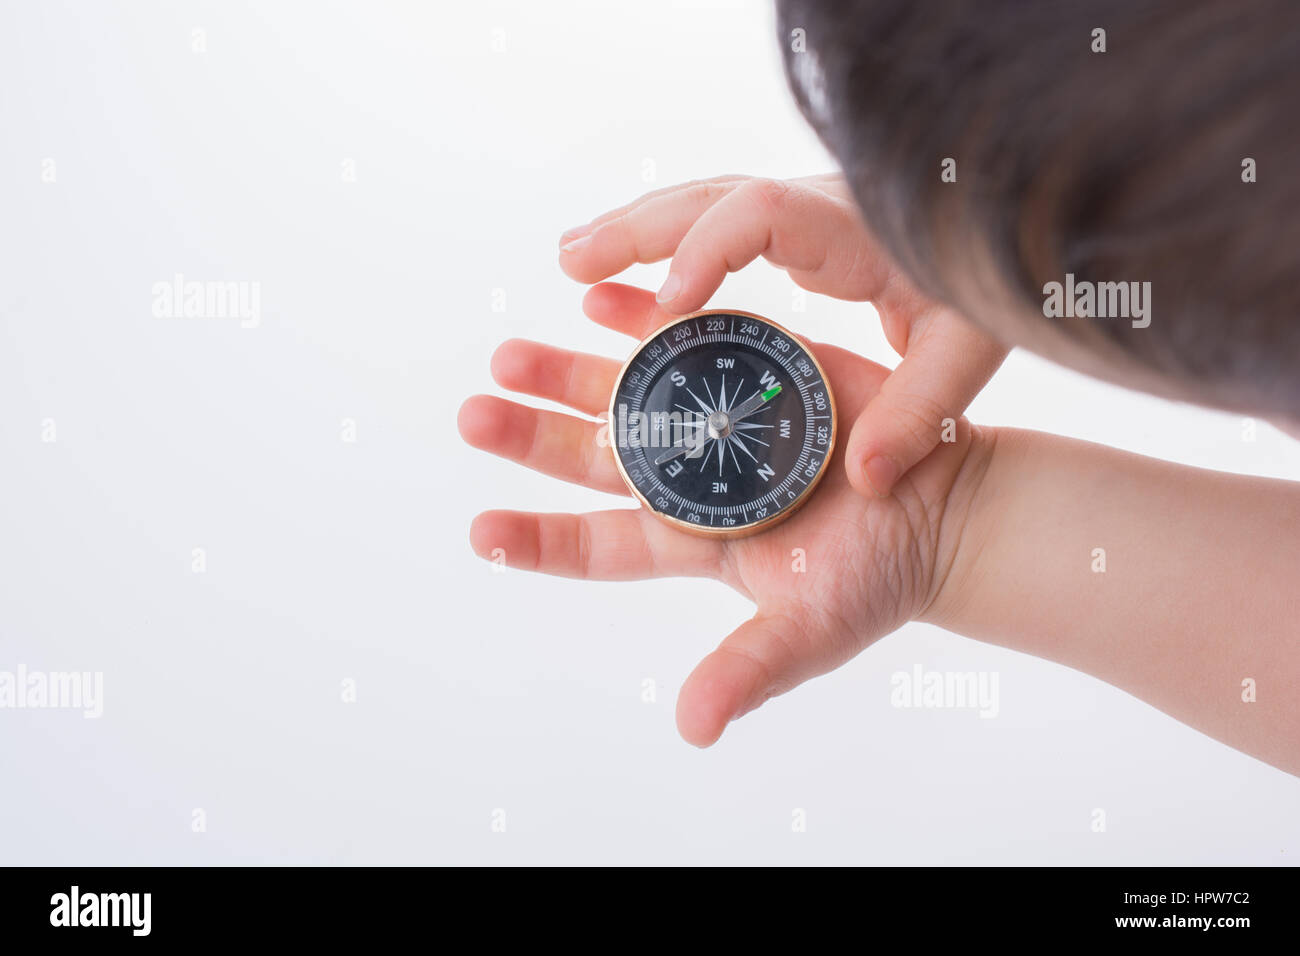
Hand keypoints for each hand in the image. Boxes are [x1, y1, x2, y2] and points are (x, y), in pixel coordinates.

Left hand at [459, 284, 992, 745]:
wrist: (944, 509)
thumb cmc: (879, 580)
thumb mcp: (808, 632)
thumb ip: (748, 671)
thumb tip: (693, 730)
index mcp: (690, 540)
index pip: (597, 543)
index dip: (538, 541)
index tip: (480, 533)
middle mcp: (691, 477)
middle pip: (595, 456)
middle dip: (533, 437)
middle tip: (476, 413)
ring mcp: (721, 419)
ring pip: (628, 392)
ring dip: (569, 372)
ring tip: (509, 355)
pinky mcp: (758, 370)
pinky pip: (692, 339)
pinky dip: (645, 320)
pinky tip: (598, 301)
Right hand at [558, 173, 1007, 497]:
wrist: (1010, 241)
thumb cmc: (994, 295)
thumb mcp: (969, 354)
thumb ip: (923, 415)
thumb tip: (870, 482)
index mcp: (854, 230)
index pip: (760, 216)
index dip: (707, 253)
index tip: (669, 305)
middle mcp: (816, 210)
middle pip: (710, 198)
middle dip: (638, 231)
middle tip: (574, 266)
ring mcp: (801, 215)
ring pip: (701, 205)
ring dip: (634, 231)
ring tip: (572, 264)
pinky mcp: (796, 231)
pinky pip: (713, 226)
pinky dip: (661, 246)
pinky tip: (618, 276)